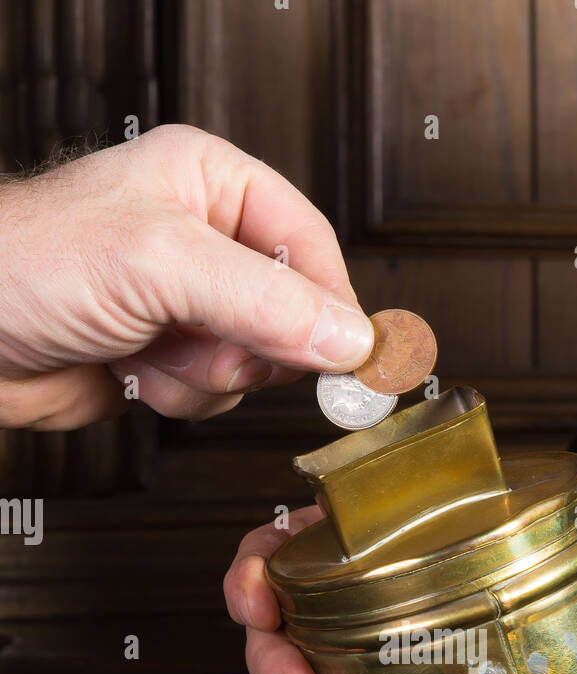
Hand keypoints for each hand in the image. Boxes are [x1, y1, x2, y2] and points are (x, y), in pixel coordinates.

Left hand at [0, 124, 373, 428]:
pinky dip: (178, 394)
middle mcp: (204, 241)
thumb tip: (345, 337)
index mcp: (212, 183)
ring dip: (205, 373)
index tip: (351, 356)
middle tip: (212, 340)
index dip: (331, 304)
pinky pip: (215, 392)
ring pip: (253, 363)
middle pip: (290, 314)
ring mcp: (185, 303)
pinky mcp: (165, 355)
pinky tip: (133, 368)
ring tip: (152, 347)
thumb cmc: (26, 263)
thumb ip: (265, 301)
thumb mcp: (162, 264)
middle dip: (248, 344)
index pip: (310, 243)